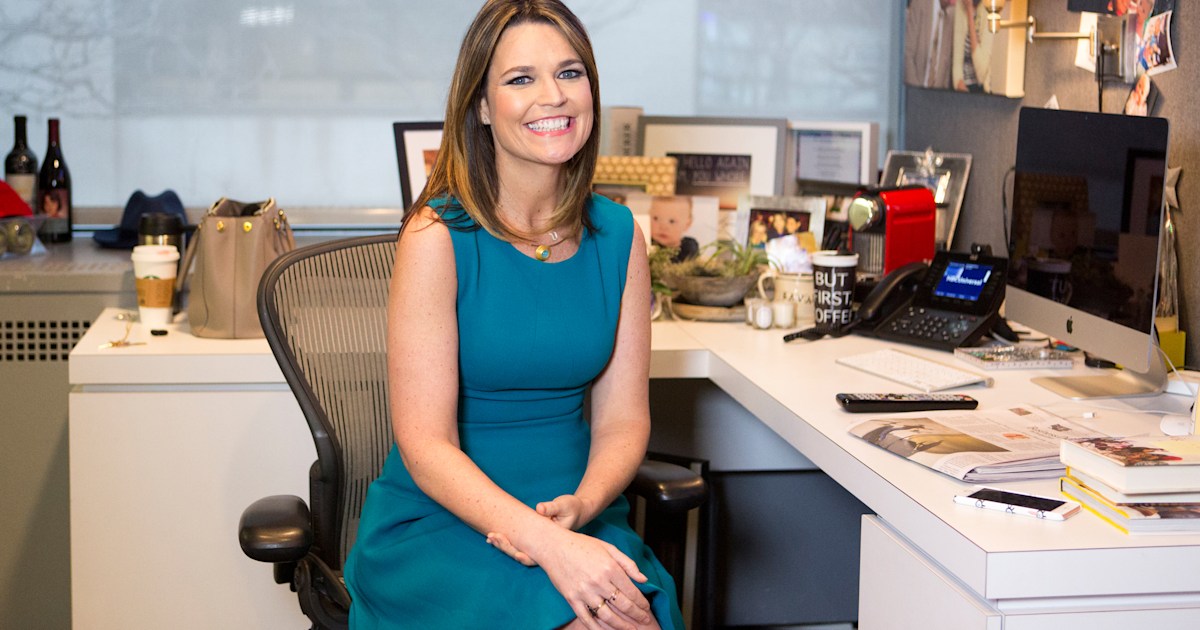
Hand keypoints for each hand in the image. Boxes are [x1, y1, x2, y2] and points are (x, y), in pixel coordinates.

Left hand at [485, 494, 582, 564]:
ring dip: (503, 545)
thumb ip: (552, 507)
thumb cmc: (571, 507)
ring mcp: (538, 544)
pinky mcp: (533, 539)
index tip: (516, 554)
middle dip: (507, 548)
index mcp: (555, 544)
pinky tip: (494, 537)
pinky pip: (518, 542)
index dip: (526, 557)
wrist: (576, 510)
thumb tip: (539, 509)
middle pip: (524, 555)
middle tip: (492, 537)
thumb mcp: (564, 505)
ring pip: (519, 550)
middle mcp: (545, 548)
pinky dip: (506, 540)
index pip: (538, 556)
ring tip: (489, 537)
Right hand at [538, 530, 652, 629]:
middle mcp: (598, 581)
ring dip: (622, 626)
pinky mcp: (572, 599)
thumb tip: (644, 579)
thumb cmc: (582, 544)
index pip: (631, 591)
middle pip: (623, 605)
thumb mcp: (608, 548)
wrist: (553, 546)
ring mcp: (584, 592)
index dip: (642, 602)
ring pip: (607, 616)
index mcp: (610, 567)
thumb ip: (628, 564)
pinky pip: (587, 619)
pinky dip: (597, 628)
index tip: (647, 608)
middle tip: (646, 622)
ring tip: (631, 629)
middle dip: (637, 615)